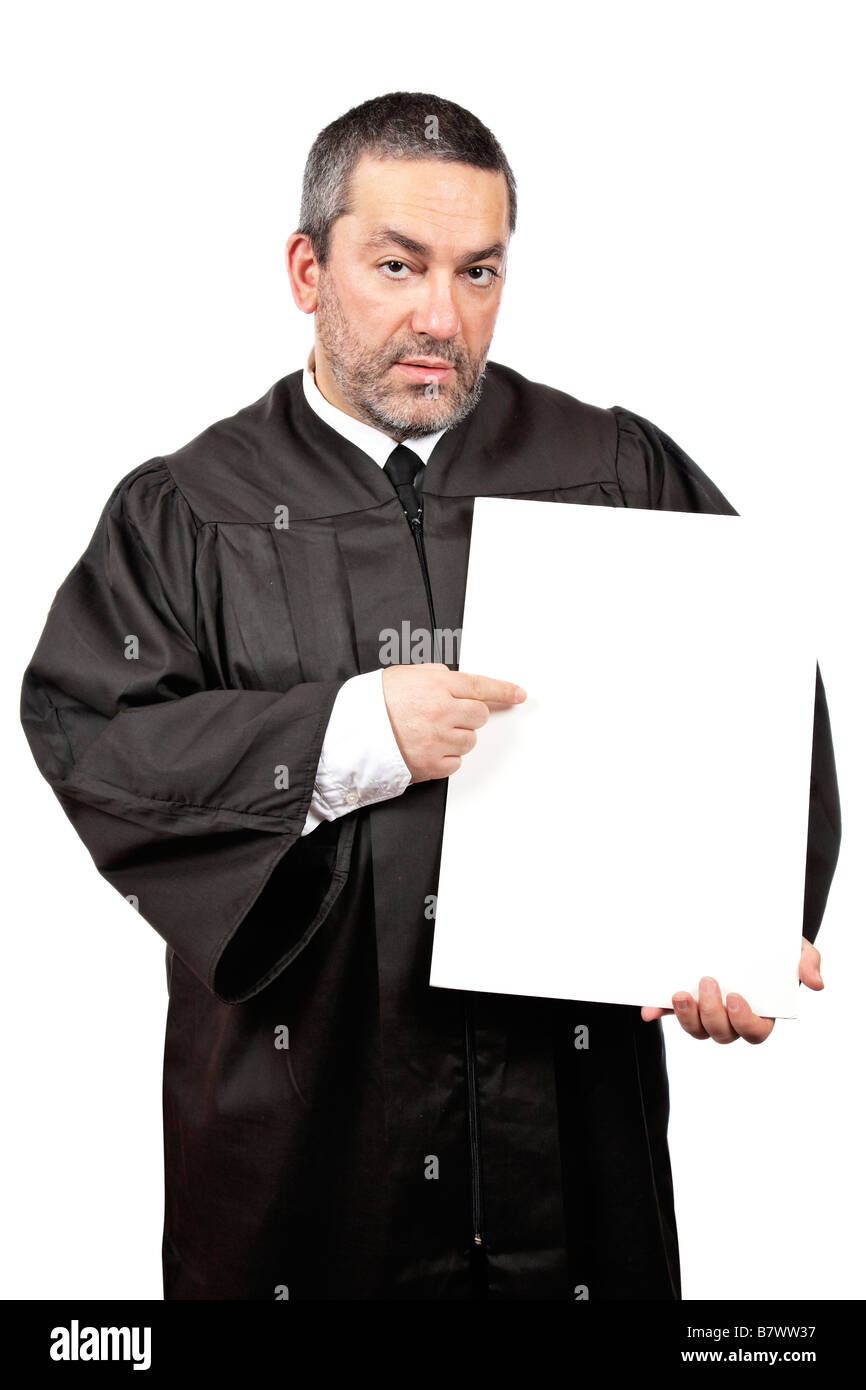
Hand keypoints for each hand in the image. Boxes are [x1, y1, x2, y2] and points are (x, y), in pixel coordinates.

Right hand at [382, 663, 525, 782]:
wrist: (352, 734)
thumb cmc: (374, 704)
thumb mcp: (404, 674)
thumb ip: (434, 675)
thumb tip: (452, 679)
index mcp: (436, 685)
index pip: (480, 686)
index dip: (503, 690)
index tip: (517, 694)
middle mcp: (441, 711)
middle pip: (480, 716)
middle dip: (469, 716)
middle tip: (448, 717)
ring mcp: (438, 739)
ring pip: (470, 740)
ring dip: (457, 737)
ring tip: (431, 734)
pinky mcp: (432, 764)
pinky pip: (456, 762)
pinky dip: (446, 757)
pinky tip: (428, 749)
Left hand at [640, 937, 823, 1043]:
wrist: (750, 931)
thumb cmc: (776, 946)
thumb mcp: (796, 949)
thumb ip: (807, 963)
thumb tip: (816, 984)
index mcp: (760, 1013)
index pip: (754, 1032)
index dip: (744, 1021)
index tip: (735, 997)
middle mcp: (732, 1019)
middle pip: (721, 1034)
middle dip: (711, 1013)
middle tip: (706, 981)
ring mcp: (706, 1011)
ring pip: (696, 1030)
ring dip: (686, 1017)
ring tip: (679, 993)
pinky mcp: (685, 1000)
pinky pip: (670, 1013)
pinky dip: (658, 1012)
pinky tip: (648, 1010)